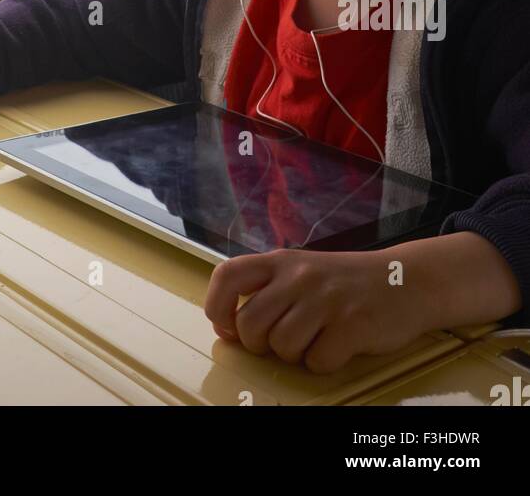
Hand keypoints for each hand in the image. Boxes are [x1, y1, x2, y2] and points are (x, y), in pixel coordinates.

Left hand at [205, 247, 431, 373]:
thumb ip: (268, 290)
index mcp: (282, 260)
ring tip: (317, 338)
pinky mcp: (351, 325)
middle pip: (250, 325)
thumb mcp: (303, 270)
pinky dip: (325, 362)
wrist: (407, 280)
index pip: (227, 275)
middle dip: (260, 345)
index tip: (228, 327)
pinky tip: (339, 344)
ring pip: (282, 347)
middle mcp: (299, 276)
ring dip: (296, 354)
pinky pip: (317, 362)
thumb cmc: (347, 282)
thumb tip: (227, 325)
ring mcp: (325, 300)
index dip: (217, 306)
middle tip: (283, 340)